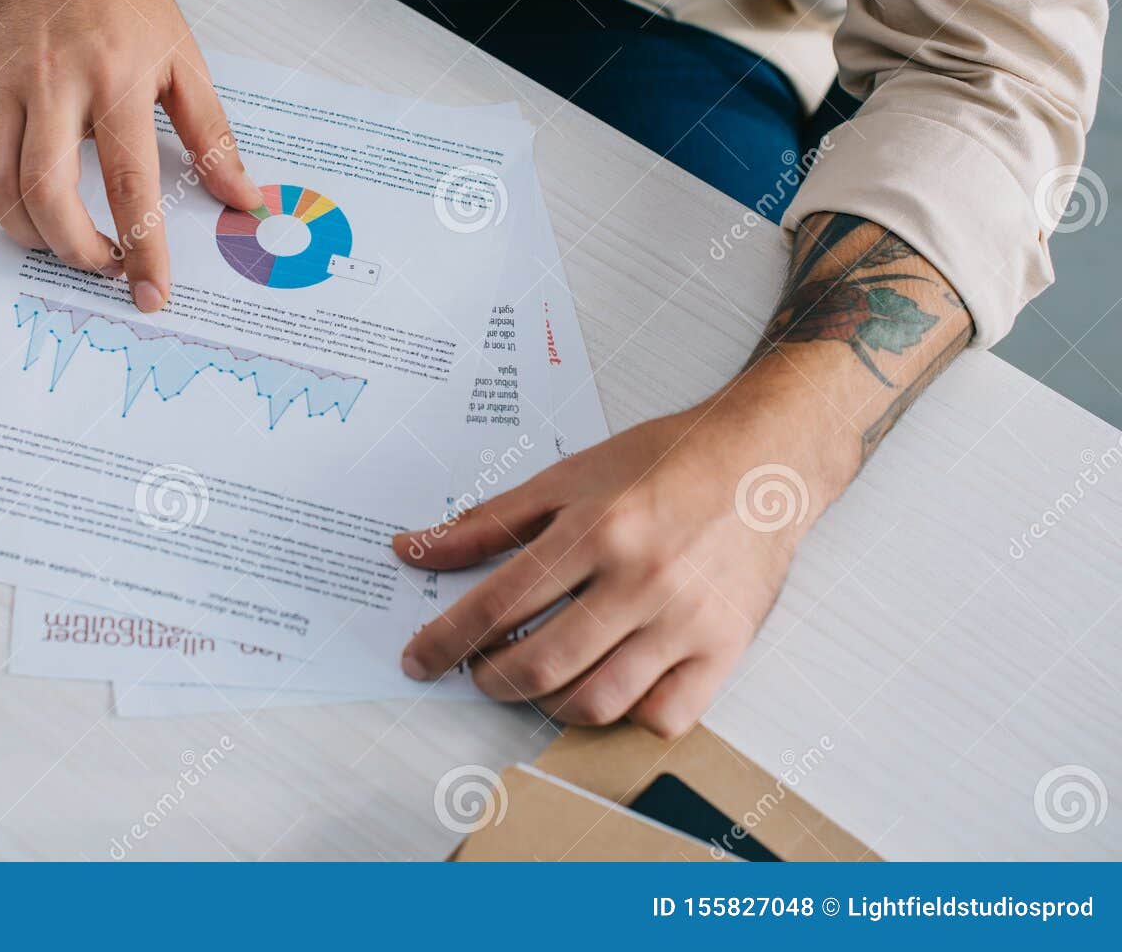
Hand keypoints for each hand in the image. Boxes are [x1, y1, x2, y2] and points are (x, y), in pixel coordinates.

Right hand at [0, 0, 262, 310]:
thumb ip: (212, 136)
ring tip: (63, 241)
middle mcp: (54, 85)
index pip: (129, 182)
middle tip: (104, 265)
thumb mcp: (183, 58)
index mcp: (116, 80)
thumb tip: (243, 197)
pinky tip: (12, 204)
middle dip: (74, 249)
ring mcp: (4, 86)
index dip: (143, 246)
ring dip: (27, 232)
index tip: (151, 291)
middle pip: (47, 194)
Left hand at [394, 379, 851, 737]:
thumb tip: (413, 550)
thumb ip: (487, 522)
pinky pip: (664, 716)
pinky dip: (625, 717)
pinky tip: (605, 688)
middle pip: (542, 663)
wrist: (763, 460)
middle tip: (479, 670)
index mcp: (597, 529)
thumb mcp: (567, 476)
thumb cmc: (666, 462)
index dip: (446, 640)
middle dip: (491, 679)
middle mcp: (642, 579)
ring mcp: (687, 621)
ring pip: (598, 702)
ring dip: (547, 704)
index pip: (498, 604)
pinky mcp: (724, 649)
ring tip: (535, 680)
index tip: (418, 660)